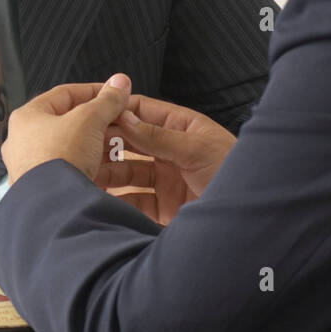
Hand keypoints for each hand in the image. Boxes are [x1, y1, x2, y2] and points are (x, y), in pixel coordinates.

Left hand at [2, 74, 132, 185]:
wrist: (53, 206)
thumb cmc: (58, 160)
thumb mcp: (89, 120)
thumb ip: (106, 101)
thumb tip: (119, 83)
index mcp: (27, 117)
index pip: (64, 94)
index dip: (93, 91)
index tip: (113, 93)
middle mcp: (24, 142)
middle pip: (68, 123)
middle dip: (98, 121)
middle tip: (120, 120)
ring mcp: (32, 168)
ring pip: (71, 149)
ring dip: (97, 145)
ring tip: (120, 146)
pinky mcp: (44, 189)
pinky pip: (72, 171)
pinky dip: (91, 167)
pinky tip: (108, 169)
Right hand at [95, 94, 236, 223]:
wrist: (249, 221)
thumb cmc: (236, 173)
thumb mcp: (196, 149)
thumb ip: (157, 136)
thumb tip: (123, 117)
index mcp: (182, 128)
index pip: (143, 111)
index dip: (118, 110)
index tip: (93, 112)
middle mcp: (171, 152)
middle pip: (130, 142)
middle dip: (106, 143)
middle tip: (81, 145)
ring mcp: (166, 180)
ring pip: (127, 171)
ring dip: (107, 172)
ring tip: (85, 172)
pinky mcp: (163, 208)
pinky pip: (133, 201)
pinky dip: (116, 200)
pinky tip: (101, 197)